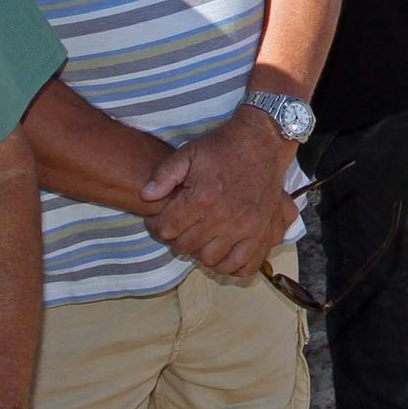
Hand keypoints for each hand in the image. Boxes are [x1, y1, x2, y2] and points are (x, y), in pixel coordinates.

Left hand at [142, 111, 296, 276]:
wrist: (262, 142)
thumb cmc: (222, 148)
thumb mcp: (188, 153)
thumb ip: (164, 175)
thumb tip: (145, 196)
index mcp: (202, 198)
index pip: (167, 229)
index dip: (156, 226)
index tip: (159, 219)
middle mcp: (224, 217)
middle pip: (186, 247)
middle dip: (176, 238)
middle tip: (179, 228)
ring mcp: (246, 227)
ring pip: (211, 259)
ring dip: (200, 252)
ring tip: (199, 238)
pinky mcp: (262, 232)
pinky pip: (244, 265)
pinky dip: (231, 266)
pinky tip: (223, 253)